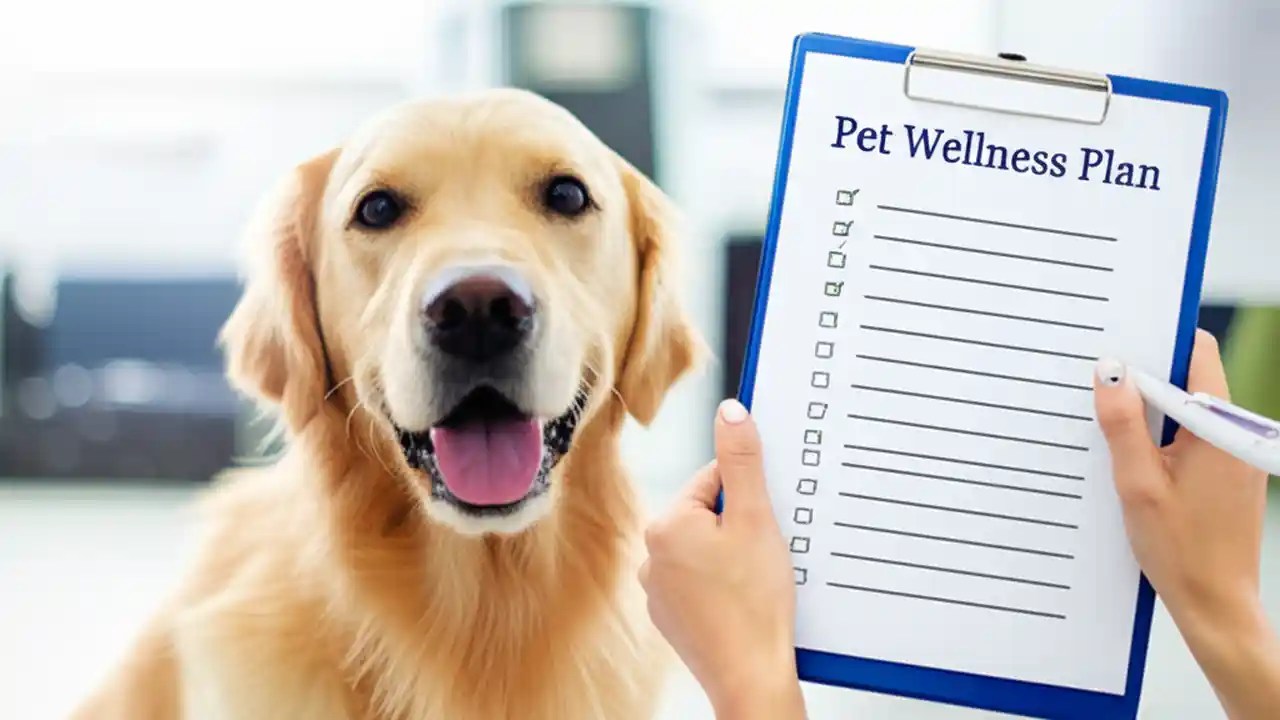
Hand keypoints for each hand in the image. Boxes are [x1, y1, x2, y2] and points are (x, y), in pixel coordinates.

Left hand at [639, 399, 804, 719]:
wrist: (751, 677)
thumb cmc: (754, 606)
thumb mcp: (756, 521)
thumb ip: (742, 462)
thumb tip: (729, 412)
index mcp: (665, 525)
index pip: (714, 481)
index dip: (749, 498)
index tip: (766, 520)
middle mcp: (651, 555)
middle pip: (709, 515)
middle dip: (740, 527)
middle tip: (763, 555)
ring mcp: (659, 589)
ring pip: (706, 550)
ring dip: (733, 556)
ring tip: (755, 582)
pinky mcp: (672, 617)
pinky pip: (702, 582)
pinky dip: (724, 586)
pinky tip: (744, 602)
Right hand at [1094, 329, 1279, 718]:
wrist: (1216, 604)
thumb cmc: (1180, 550)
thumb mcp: (1138, 483)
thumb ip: (1123, 423)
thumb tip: (1109, 371)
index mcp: (1222, 427)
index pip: (1198, 352)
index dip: (1157, 342)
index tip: (1117, 345)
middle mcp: (1236, 433)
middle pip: (1190, 378)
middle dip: (1145, 379)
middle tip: (1100, 388)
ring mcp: (1234, 453)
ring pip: (1187, 409)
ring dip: (1150, 413)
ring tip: (1111, 430)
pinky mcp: (1227, 472)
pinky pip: (1191, 436)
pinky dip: (1162, 439)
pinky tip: (1132, 461)